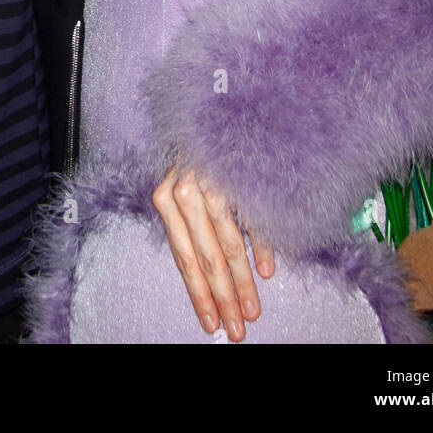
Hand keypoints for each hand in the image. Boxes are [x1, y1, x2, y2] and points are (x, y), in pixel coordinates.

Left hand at [152, 165, 274, 341]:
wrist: (215, 104)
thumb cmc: (201, 154)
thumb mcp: (189, 190)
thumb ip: (200, 231)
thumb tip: (218, 278)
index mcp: (167, 199)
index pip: (184, 258)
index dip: (199, 294)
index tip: (211, 324)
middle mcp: (184, 190)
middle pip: (206, 258)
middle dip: (223, 298)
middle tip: (237, 328)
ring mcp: (209, 180)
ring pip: (227, 243)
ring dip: (243, 281)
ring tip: (253, 309)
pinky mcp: (234, 171)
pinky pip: (249, 219)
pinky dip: (259, 246)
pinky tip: (265, 270)